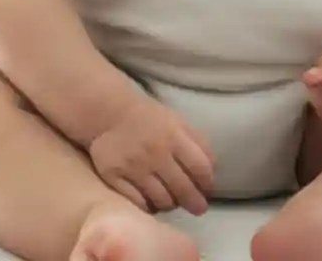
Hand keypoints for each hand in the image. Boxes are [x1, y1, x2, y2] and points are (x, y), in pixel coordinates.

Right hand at [87, 97, 215, 215]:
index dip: (207, 184)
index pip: (201, 169)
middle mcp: (155, 153)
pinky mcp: (113, 176)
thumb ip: (198, 142)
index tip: (207, 190)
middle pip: (183, 189)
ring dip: (171, 204)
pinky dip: (148, 206)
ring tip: (172, 201)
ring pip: (162, 200)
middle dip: (194, 202)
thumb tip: (213, 170)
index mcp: (174, 136)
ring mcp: (133, 167)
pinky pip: (138, 203)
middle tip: (197, 208)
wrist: (109, 113)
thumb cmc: (149, 119)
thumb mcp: (178, 122)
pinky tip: (151, 201)